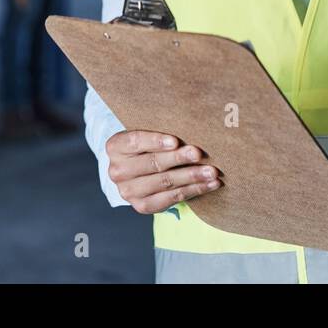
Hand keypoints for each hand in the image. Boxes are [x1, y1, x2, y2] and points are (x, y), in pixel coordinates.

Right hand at [105, 130, 222, 213]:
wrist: (139, 172)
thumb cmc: (149, 145)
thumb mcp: (147, 133)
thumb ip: (161, 128)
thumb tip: (193, 121)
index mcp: (115, 147)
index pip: (136, 141)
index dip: (156, 141)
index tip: (176, 141)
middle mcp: (117, 171)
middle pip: (152, 163)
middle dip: (179, 158)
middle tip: (199, 154)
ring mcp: (128, 191)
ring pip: (165, 182)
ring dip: (192, 176)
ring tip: (212, 171)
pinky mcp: (142, 206)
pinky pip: (171, 199)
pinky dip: (194, 190)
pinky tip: (210, 184)